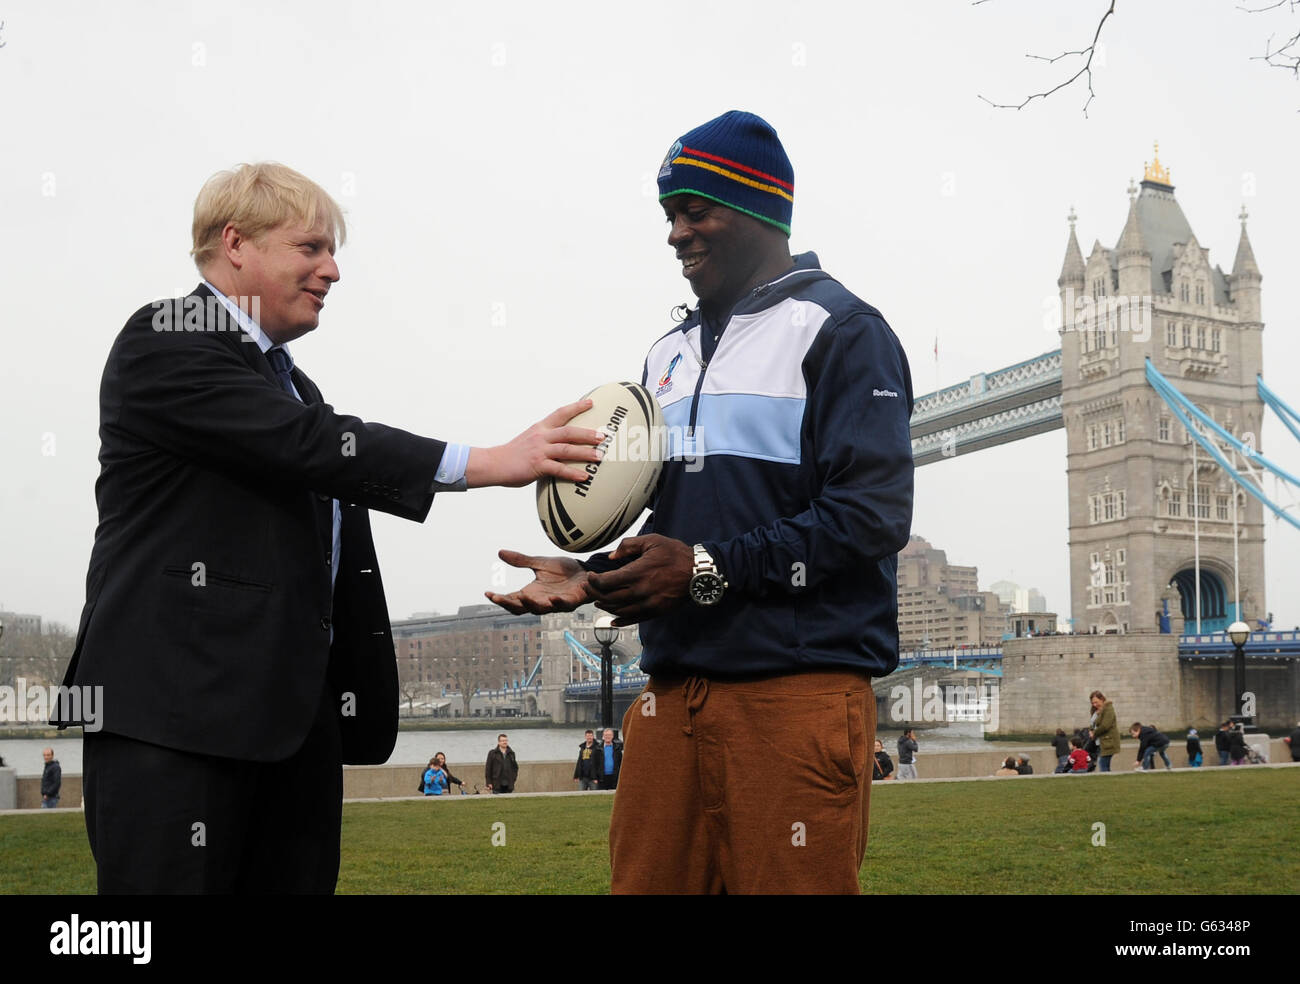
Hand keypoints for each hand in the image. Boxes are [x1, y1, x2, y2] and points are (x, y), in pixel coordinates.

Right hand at [465, 399, 604, 487]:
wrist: (493, 463)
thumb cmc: (513, 454)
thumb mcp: (530, 440)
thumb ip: (546, 440)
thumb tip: (562, 444)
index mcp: (540, 428)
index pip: (561, 413)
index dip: (576, 407)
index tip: (591, 402)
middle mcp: (541, 437)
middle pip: (569, 431)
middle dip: (587, 433)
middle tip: (603, 436)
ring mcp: (539, 451)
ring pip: (566, 449)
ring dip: (585, 453)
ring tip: (599, 457)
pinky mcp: (537, 466)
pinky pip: (558, 469)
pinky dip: (572, 473)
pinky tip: (584, 476)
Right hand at [486, 550, 592, 613]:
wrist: (586, 570)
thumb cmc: (564, 571)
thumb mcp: (540, 563)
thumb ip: (521, 561)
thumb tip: (500, 552)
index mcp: (532, 593)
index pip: (512, 599)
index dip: (500, 599)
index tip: (488, 593)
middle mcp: (541, 601)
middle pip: (521, 608)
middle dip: (509, 604)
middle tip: (499, 598)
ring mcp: (556, 603)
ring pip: (541, 609)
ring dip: (531, 604)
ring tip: (523, 596)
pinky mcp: (572, 601)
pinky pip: (564, 605)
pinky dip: (557, 603)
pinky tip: (552, 598)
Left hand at [586, 534, 692, 625]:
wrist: (698, 573)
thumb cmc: (676, 554)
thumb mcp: (652, 541)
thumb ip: (629, 546)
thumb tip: (612, 556)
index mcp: (637, 573)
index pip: (606, 582)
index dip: (594, 581)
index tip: (590, 577)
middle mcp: (640, 591)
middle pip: (609, 598)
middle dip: (595, 593)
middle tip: (589, 588)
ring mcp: (648, 604)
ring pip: (619, 610)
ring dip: (605, 607)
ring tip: (598, 601)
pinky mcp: (655, 611)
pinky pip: (633, 619)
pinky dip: (620, 621)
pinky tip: (613, 620)